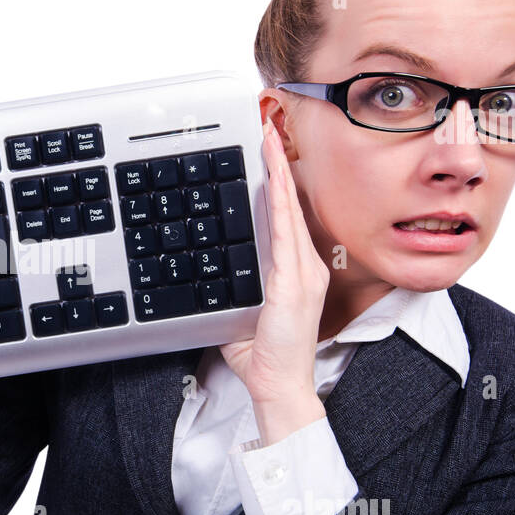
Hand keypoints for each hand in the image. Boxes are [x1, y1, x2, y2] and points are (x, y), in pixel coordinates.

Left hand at [219, 117, 329, 443]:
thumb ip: (232, 292)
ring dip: (280, 174)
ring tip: (272, 141)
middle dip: (281, 166)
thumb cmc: (264, 356)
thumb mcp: (242, 316)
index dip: (280, 184)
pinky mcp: (294, 283)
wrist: (281, 384)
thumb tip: (209, 279)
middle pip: (291, 206)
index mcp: (296, 273)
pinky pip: (286, 234)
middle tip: (271, 130)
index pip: (287, 219)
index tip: (271, 155)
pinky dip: (280, 204)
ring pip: (289, 212)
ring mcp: (303, 274)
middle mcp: (305, 268)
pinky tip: (275, 180)